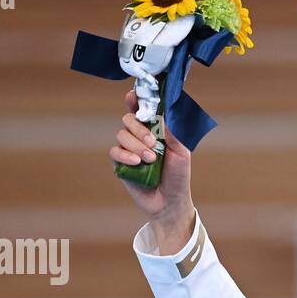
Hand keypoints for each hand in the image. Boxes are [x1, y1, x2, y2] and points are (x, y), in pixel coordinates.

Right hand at [109, 89, 195, 250]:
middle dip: (139, 128)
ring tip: (151, 159)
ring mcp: (128, 149)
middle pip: (128, 119)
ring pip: (121, 135)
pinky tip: (137, 162)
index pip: (141, 110)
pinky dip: (125, 155)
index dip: (135, 100)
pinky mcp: (120, 164)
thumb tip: (163, 112)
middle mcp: (138, 137)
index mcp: (154, 130)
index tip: (133, 95)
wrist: (170, 202)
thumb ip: (173, 132)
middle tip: (153, 142)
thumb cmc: (178, 176)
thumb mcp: (181, 152)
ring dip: (136, 145)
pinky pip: (115, 151)